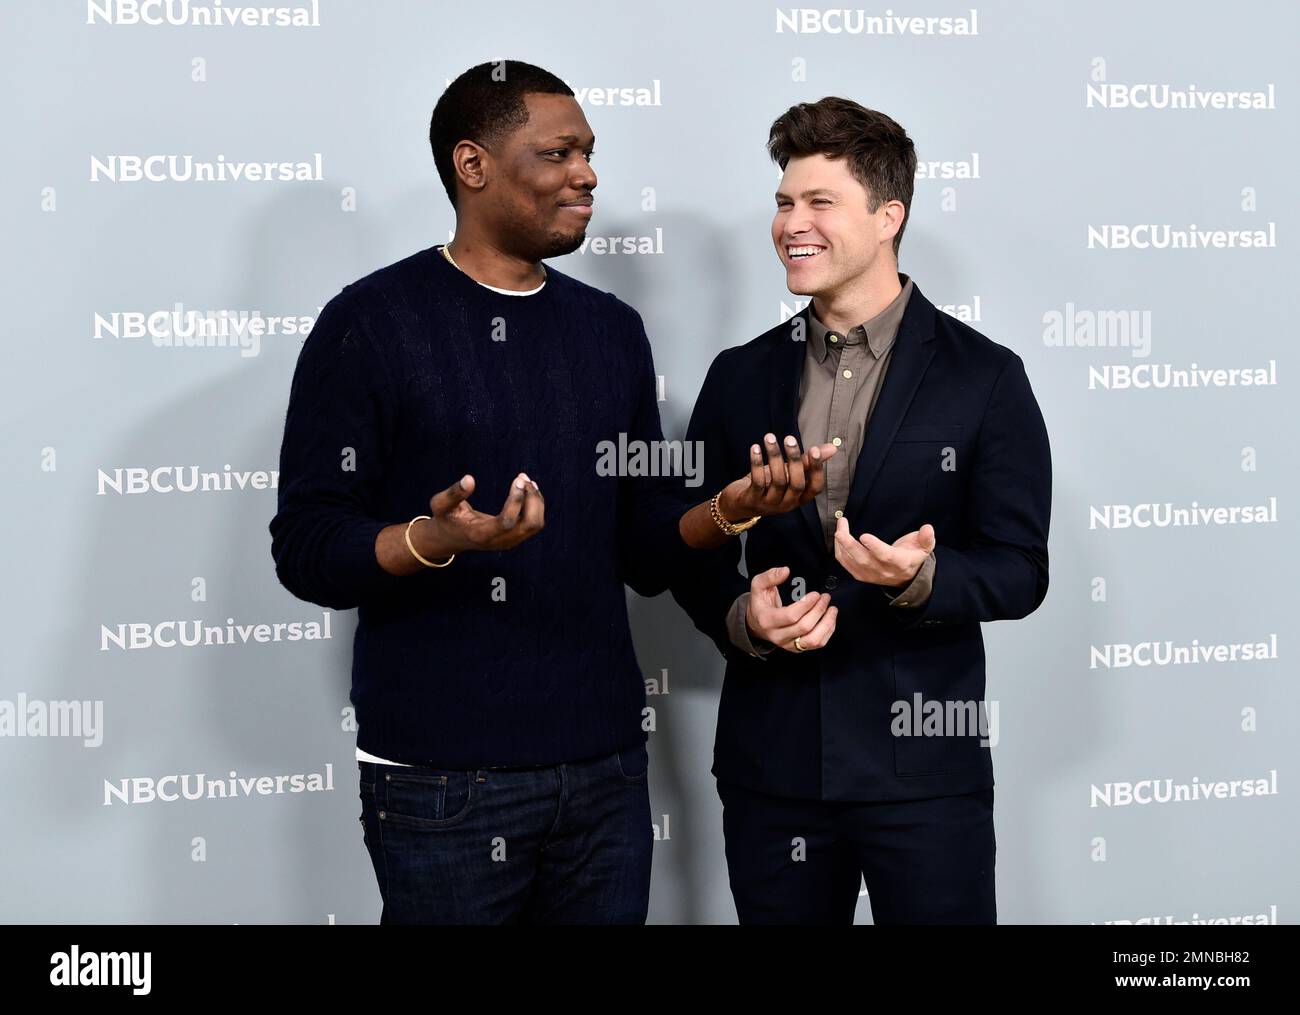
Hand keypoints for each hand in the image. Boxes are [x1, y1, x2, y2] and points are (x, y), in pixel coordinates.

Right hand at [416, 473, 544, 557]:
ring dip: (536, 501)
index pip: (507, 522)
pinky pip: (533, 523)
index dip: (516, 501)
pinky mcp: (515, 537)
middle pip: (530, 524)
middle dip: (532, 499)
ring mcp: (509, 542)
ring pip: (536, 524)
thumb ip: (453, 493)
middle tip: (522, 478)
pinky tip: (528, 488)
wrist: (450, 538)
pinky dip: (535, 505)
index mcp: (480, 535)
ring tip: (526, 480)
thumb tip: (469, 479)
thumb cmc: (446, 518)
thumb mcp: (440, 505)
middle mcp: (499, 541)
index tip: (517, 480)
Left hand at [718, 433, 838, 520]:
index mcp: (800, 497)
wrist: (740, 503)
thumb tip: (833, 448)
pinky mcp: (753, 500)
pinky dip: (757, 463)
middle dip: (794, 459)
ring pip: (778, 480)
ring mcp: (770, 503)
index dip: (817, 469)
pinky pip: (758, 481)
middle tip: (789, 439)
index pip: (816, 487)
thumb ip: (808, 461)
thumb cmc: (769, 485)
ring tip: (769, 438)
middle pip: (797, 483)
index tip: (814, 449)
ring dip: (774, 456)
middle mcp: (788, 503)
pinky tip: (755, 448)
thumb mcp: (789, 473)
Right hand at [745, 565, 837, 652]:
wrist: (756, 623)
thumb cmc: (760, 603)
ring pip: (813, 640)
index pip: (791, 616)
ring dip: (827, 624)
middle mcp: (778, 636)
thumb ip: (770, 576)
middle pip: (805, 627)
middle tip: (825, 598)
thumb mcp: (758, 586)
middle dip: (819, 610)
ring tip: (832, 609)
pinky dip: (827, 632)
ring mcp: (788, 644)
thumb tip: (785, 571)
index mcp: (767, 620)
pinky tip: (830, 619)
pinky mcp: (797, 648)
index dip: (807, 605)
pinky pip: (817, 644)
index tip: (815, 594)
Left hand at [833, 516, 934, 585]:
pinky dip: (840, 551)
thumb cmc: (913, 556)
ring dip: (842, 545)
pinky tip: (839, 537)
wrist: (906, 576)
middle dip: (849, 545)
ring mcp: (870, 574)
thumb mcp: (924, 547)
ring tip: (840, 527)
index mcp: (899, 562)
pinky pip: (846, 564)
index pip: (886, 556)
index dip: (875, 547)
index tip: (864, 536)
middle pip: (863, 560)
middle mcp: (883, 570)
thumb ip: (926, 538)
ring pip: (852, 562)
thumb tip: (928, 528)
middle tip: (841, 531)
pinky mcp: (861, 574)